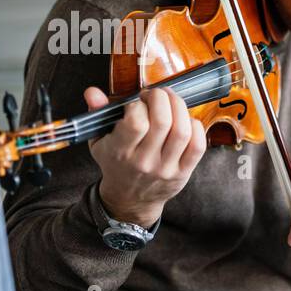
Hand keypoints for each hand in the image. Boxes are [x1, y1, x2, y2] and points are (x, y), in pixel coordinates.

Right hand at [85, 85, 205, 225]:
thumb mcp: (99, 141)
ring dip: (180, 108)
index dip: (139, 104)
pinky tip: (186, 120)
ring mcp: (166, 168)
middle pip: (162, 122)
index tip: (137, 102)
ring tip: (172, 101)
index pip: (136, 123)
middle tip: (157, 95)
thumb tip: (92, 92)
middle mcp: (144, 162)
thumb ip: (96, 114)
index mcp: (121, 152)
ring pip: (182, 131)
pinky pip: (197, 146)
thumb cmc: (115, 163)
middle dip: (162, 98)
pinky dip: (195, 127)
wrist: (130, 198)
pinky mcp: (184, 172)